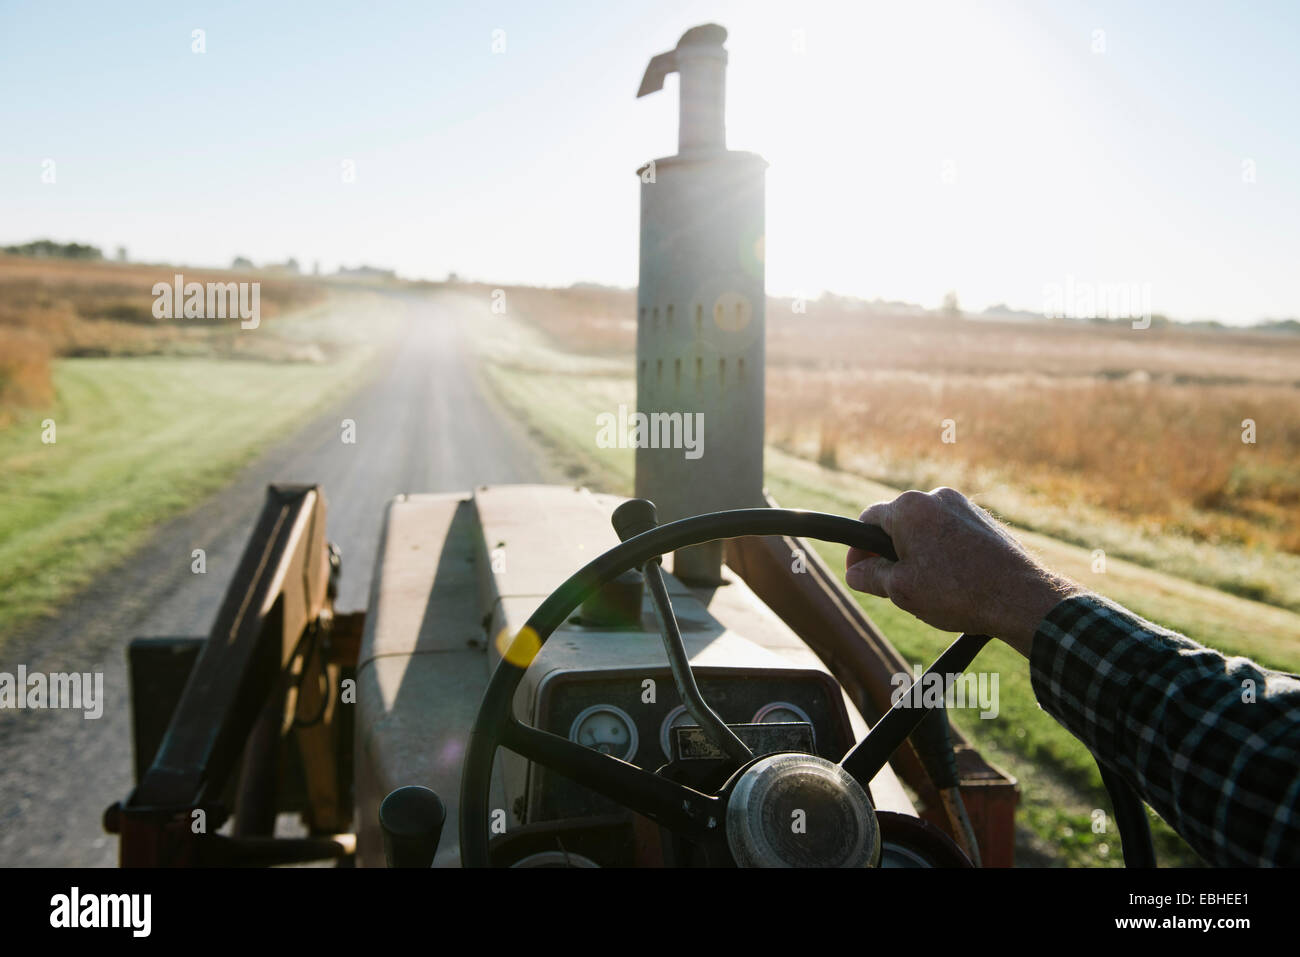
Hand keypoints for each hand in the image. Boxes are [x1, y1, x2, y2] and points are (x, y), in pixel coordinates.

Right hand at [844, 487, 1081, 656]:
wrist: (1021, 598)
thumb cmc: (958, 592)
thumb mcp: (900, 590)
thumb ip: (868, 576)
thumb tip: (854, 572)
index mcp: (909, 508)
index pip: (867, 521)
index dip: (858, 550)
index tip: (859, 572)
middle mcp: (935, 497)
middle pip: (897, 524)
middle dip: (890, 553)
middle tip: (894, 586)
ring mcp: (963, 506)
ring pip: (925, 530)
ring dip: (918, 554)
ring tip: (930, 589)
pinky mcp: (984, 520)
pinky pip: (950, 533)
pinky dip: (944, 553)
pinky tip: (953, 582)